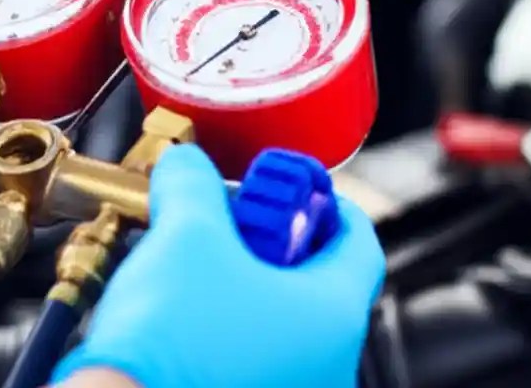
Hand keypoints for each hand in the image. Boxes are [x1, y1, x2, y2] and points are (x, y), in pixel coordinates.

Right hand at [53, 145, 385, 387]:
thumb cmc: (172, 347)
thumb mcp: (185, 236)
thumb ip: (193, 184)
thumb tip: (187, 166)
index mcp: (333, 316)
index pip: (358, 242)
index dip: (326, 202)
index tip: (296, 187)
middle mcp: (325, 363)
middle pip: (311, 279)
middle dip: (266, 241)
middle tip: (227, 219)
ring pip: (273, 320)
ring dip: (235, 283)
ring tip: (188, 264)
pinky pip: (245, 354)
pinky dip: (219, 325)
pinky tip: (176, 312)